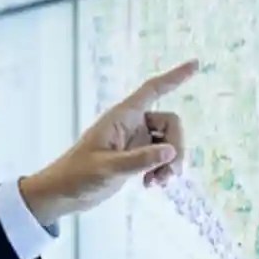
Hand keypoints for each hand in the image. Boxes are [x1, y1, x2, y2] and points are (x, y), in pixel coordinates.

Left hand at [19, 59, 198, 226]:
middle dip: (176, 147)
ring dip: (170, 162)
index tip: (196, 64)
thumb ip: (139, 160)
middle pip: (170, 123)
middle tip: (170, 172)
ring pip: (168, 143)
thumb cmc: (77, 175)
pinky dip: (161, 170)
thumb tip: (171, 151)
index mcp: (121, 117)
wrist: (62, 194)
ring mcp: (134, 141)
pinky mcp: (135, 157)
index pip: (153, 90)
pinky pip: (161, 157)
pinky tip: (151, 185)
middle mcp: (130, 124)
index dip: (174, 77)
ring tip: (159, 183)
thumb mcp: (107, 168)